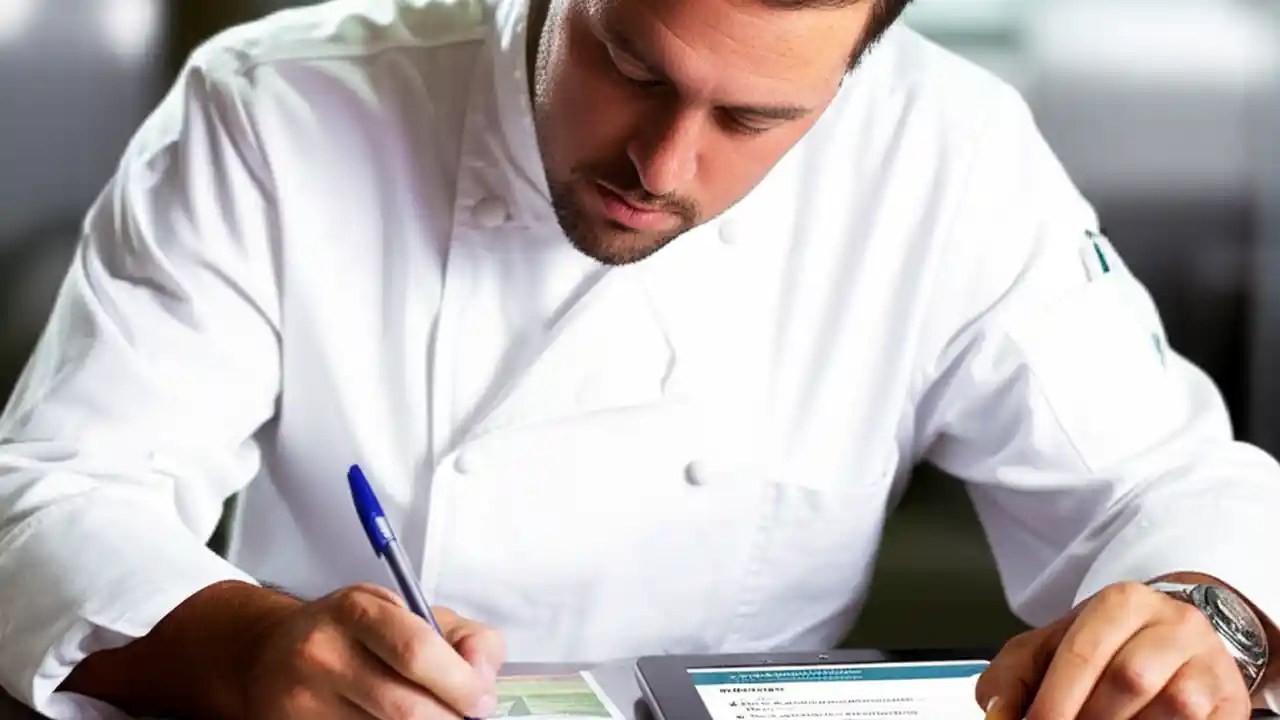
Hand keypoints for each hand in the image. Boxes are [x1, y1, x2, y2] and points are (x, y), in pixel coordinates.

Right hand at [243, 583, 504, 718]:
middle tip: (465, 718)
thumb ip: (461, 636)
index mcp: (357, 610)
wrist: (269, 653)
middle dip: (450, 719)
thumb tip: (485, 676)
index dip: (460, 683)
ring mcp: (304, 701)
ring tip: (433, 716)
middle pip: (405, 708)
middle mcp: (323, 654)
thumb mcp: (405, 612)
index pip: (417, 652)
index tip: (482, 700)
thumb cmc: (353, 632)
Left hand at [977, 581, 1251, 718]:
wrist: (1171, 640)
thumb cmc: (1105, 647)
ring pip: (1172, 705)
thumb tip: (998, 711)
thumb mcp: (1049, 648)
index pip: (1083, 654)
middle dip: (1090, 719)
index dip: (1056, 701)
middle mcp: (1172, 623)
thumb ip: (1012, 676)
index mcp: (1121, 603)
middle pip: (1127, 680)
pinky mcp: (1231, 698)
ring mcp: (1207, 661)